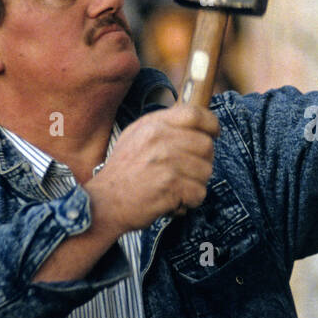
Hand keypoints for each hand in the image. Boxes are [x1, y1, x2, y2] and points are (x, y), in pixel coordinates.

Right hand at [83, 104, 219, 236]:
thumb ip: (164, 128)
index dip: (211, 125)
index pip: (196, 114)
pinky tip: (174, 201)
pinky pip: (199, 192)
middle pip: (206, 145)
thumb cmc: (124, 173)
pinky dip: (190, 201)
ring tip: (176, 188)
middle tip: (188, 173)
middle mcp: (160, 138)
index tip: (213, 134)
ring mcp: (166, 161)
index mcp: (154, 124)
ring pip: (206, 171)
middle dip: (203, 162)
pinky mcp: (170, 185)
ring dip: (195, 184)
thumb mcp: (137, 137)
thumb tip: (197, 125)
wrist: (104, 203)